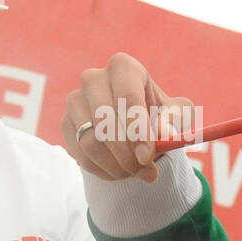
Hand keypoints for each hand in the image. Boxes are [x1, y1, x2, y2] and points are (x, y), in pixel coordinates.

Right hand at [62, 53, 194, 183]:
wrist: (135, 125)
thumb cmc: (159, 115)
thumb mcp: (176, 116)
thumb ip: (173, 121)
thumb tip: (164, 133)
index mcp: (124, 67)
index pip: (127, 96)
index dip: (137, 129)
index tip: (146, 157)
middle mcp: (94, 78)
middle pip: (104, 120)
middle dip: (126, 154)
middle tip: (146, 172)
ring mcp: (75, 100)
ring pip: (90, 141)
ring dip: (115, 165)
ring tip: (135, 173)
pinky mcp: (65, 122)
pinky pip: (79, 153)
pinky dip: (101, 170)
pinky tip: (118, 172)